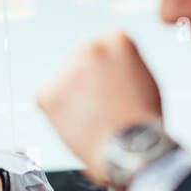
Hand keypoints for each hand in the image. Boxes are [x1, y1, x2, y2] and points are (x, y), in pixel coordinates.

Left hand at [35, 31, 162, 186]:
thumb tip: (105, 65)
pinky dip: (57, 112)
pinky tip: (78, 122)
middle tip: (99, 104)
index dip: (108, 71)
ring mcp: (67, 70)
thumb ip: (122, 63)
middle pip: (81, 60)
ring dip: (73, 95)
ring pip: (64, 80)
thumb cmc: (141, 121)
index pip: (104, 47)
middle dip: (87, 80)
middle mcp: (90, 48)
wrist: (130, 150)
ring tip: (92, 116)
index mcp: (116, 40)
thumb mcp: (144, 77)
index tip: (112, 86)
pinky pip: (47, 99)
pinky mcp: (48, 93)